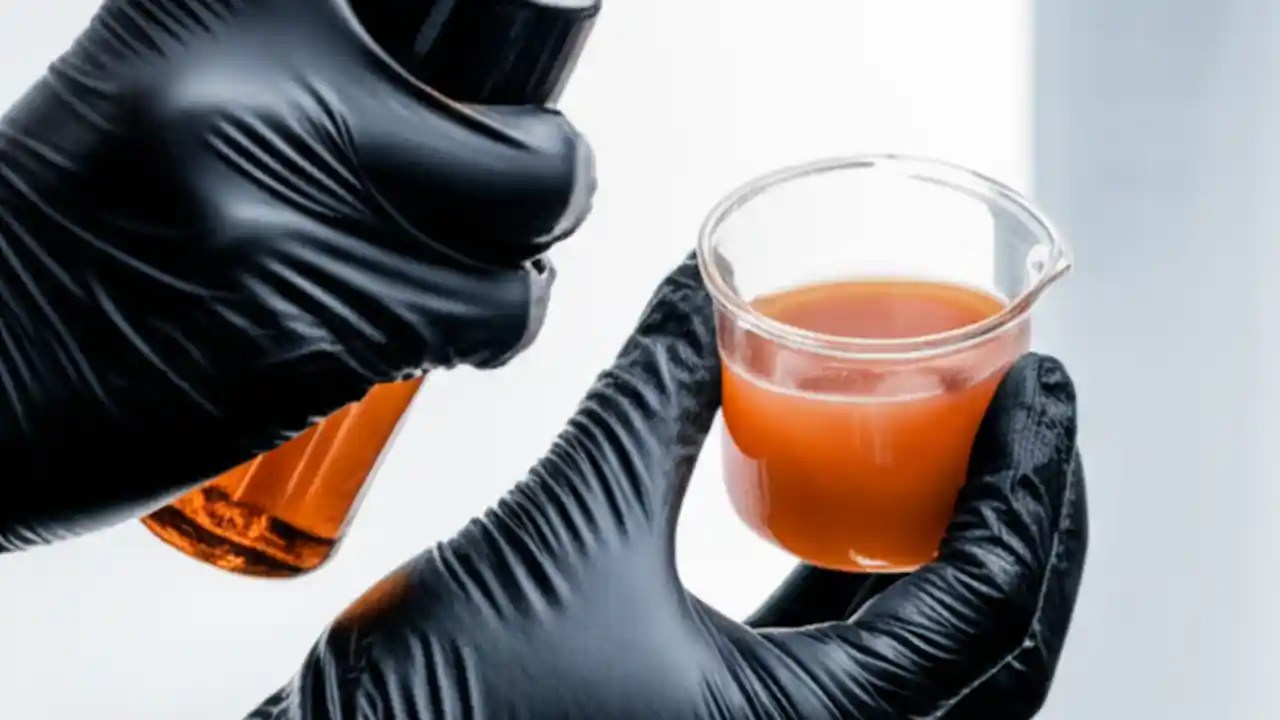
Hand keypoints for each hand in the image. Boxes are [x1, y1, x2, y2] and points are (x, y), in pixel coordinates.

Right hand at [0, 0, 592, 546]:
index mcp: (232, 1)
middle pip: (533, 148)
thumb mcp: (174, 76)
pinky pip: (489, 320)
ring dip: (515, 265)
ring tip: (458, 263)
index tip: (509, 85)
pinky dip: (482, 326)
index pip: (463, 4)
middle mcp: (268, 89)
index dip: (517, 41)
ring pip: (526, 246)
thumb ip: (308, 53)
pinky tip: (423, 318)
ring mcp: (300, 218)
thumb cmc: (87, 222)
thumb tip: (464, 81)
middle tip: (517, 185)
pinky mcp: (323, 333)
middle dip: (548, 178)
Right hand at [252, 255, 1087, 719]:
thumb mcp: (568, 525)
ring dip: (968, 567)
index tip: (1041, 392)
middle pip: (996, 656)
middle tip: (1032, 423)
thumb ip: (650, 398)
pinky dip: (884, 601)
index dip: (1029, 486)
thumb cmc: (442, 710)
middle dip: (1033, 530)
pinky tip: (864, 529)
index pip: (981, 606)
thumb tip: (703, 287)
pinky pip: (857, 678)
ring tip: (969, 461)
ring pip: (936, 677)